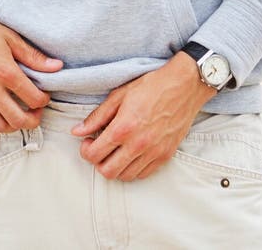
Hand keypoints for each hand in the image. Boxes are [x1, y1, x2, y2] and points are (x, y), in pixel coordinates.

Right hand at [0, 14, 62, 133]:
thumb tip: (57, 67)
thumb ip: (33, 56)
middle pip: (18, 121)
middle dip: (33, 120)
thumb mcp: (9, 37)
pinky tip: (0, 107)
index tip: (44, 95)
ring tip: (19, 113)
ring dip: (14, 125)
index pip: (34, 99)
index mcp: (5, 72)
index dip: (44, 100)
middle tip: (36, 111)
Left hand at [70, 52, 215, 180]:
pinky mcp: (165, 156)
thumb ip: (97, 116)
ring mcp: (153, 153)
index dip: (85, 150)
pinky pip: (143, 174)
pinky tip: (130, 153)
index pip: (94, 154)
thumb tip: (77, 131)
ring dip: (115, 166)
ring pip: (125, 176)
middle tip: (99, 147)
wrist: (184, 86)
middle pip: (107, 171)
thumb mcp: (119, 95)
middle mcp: (138, 144)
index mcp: (123, 127)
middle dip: (97, 161)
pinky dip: (132, 168)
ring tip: (115, 150)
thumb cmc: (151, 86)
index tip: (87, 141)